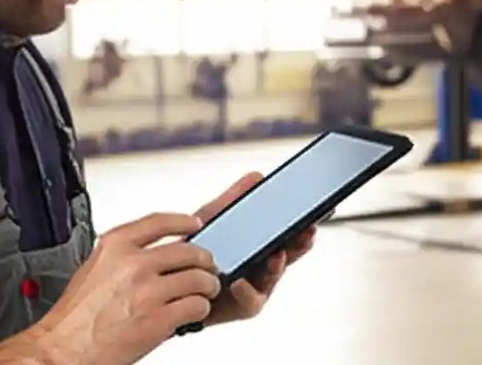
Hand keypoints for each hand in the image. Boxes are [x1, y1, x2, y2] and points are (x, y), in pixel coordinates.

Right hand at [30, 212, 220, 364]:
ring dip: (207, 285)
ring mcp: (147, 291)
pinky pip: (195, 306)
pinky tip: (194, 312)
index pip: (159, 222)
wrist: (64, 350)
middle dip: (203, 260)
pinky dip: (200, 309)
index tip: (194, 224)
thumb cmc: (75, 318)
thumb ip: (122, 258)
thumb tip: (152, 255)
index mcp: (115, 246)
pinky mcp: (158, 319)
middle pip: (187, 250)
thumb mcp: (94, 270)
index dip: (183, 221)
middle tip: (206, 267)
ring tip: (205, 291)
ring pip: (198, 278)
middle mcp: (133, 264)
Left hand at [194, 173, 317, 326]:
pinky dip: (246, 290)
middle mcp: (263, 267)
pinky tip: (239, 280)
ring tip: (277, 254)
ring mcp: (256, 287)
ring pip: (274, 277)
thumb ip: (235, 199)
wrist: (170, 280)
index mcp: (261, 245)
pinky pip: (250, 300)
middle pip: (289, 254)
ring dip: (278, 265)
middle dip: (300, 243)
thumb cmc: (194, 251)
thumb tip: (257, 176)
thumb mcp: (214, 218)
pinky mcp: (242, 306)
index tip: (311, 214)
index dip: (302, 226)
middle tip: (307, 231)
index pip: (287, 234)